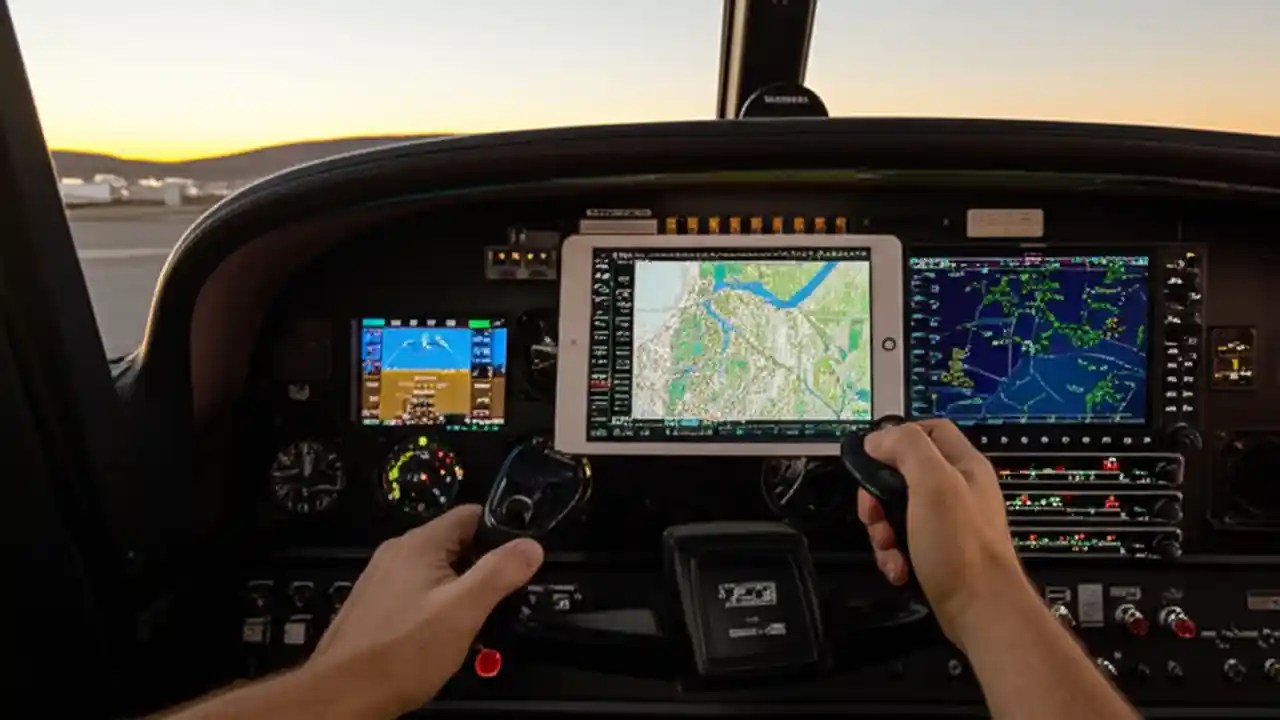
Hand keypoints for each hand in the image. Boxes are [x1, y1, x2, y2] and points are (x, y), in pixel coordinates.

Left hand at [308, 504, 542, 714]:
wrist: (342, 695)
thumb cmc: (403, 652)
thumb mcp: (463, 611)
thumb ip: (499, 573)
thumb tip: (531, 546)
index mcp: (419, 543)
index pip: (471, 514)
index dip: (502, 530)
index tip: (520, 557)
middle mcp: (396, 553)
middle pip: (454, 544)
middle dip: (481, 566)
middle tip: (500, 599)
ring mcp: (381, 579)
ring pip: (435, 571)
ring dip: (458, 590)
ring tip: (472, 622)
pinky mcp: (374, 605)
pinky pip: (415, 593)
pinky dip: (434, 607)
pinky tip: (439, 635)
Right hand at [856, 419, 1032, 647]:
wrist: (980, 611)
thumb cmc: (964, 550)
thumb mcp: (933, 483)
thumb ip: (906, 448)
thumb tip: (878, 440)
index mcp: (963, 466)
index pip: (928, 430)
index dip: (896, 438)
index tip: (873, 458)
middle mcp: (958, 490)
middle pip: (902, 474)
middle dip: (878, 495)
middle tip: (875, 513)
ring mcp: (948, 522)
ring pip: (897, 510)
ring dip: (882, 529)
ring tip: (889, 547)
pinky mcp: (938, 551)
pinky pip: (903, 541)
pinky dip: (893, 554)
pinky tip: (899, 567)